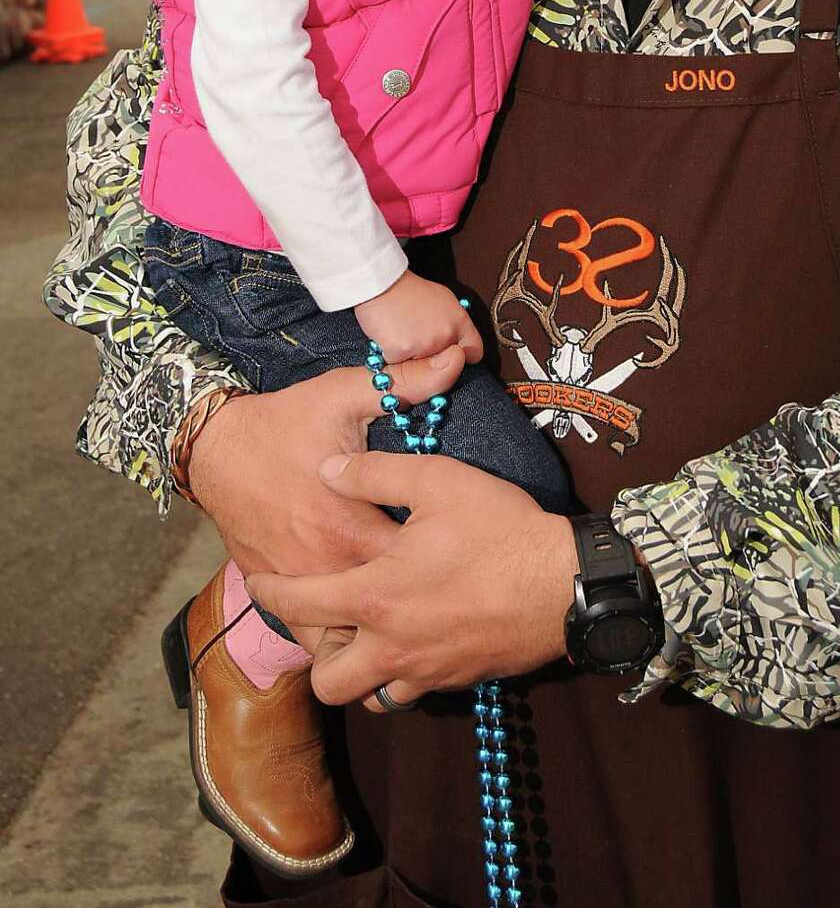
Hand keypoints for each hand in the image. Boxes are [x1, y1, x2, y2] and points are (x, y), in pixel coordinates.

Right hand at [188, 350, 468, 647]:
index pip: (415, 563)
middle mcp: (326, 566)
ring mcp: (298, 588)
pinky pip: (312, 637)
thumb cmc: (286, 421)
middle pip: (386, 610)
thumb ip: (406, 382)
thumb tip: (457, 357)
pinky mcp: (276, 596)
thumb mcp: (345, 394)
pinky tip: (362, 628)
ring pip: (347, 636)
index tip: (467, 556)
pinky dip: (337, 638)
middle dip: (419, 604)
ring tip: (411, 619)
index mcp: (351, 524)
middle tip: (450, 594)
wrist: (216, 449)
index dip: (446, 563)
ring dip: (377, 632)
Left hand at [245, 453, 576, 705]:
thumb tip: (326, 470)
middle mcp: (391, 646)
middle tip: (328, 621)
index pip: (300, 605)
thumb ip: (375, 473)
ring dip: (361, 671)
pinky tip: (416, 638)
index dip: (269, 594)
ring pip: (371, 696)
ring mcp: (426, 671)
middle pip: (327, 681)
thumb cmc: (499, 529)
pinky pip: (413, 693)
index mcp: (375, 596)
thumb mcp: (438, 481)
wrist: (564, 583)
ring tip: (370, 633)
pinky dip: (402, 674)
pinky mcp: (458, 680)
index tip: (257, 582)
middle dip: (317, 656)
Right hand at [355, 270, 482, 367]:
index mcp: (459, 321)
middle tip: (418, 337)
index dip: (463, 356)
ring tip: (403, 332)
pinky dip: (392, 355)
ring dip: (411, 357)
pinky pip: (398, 364)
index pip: (474, 352)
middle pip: (445, 363)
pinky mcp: (403, 350)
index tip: (454, 355)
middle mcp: (446, 333)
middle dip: (433, 356)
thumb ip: (453, 322)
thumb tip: (458, 341)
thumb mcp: (443, 300)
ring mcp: (425, 344)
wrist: (382, 284)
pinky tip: (390, 336)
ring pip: (420, 366)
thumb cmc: (409, 291)